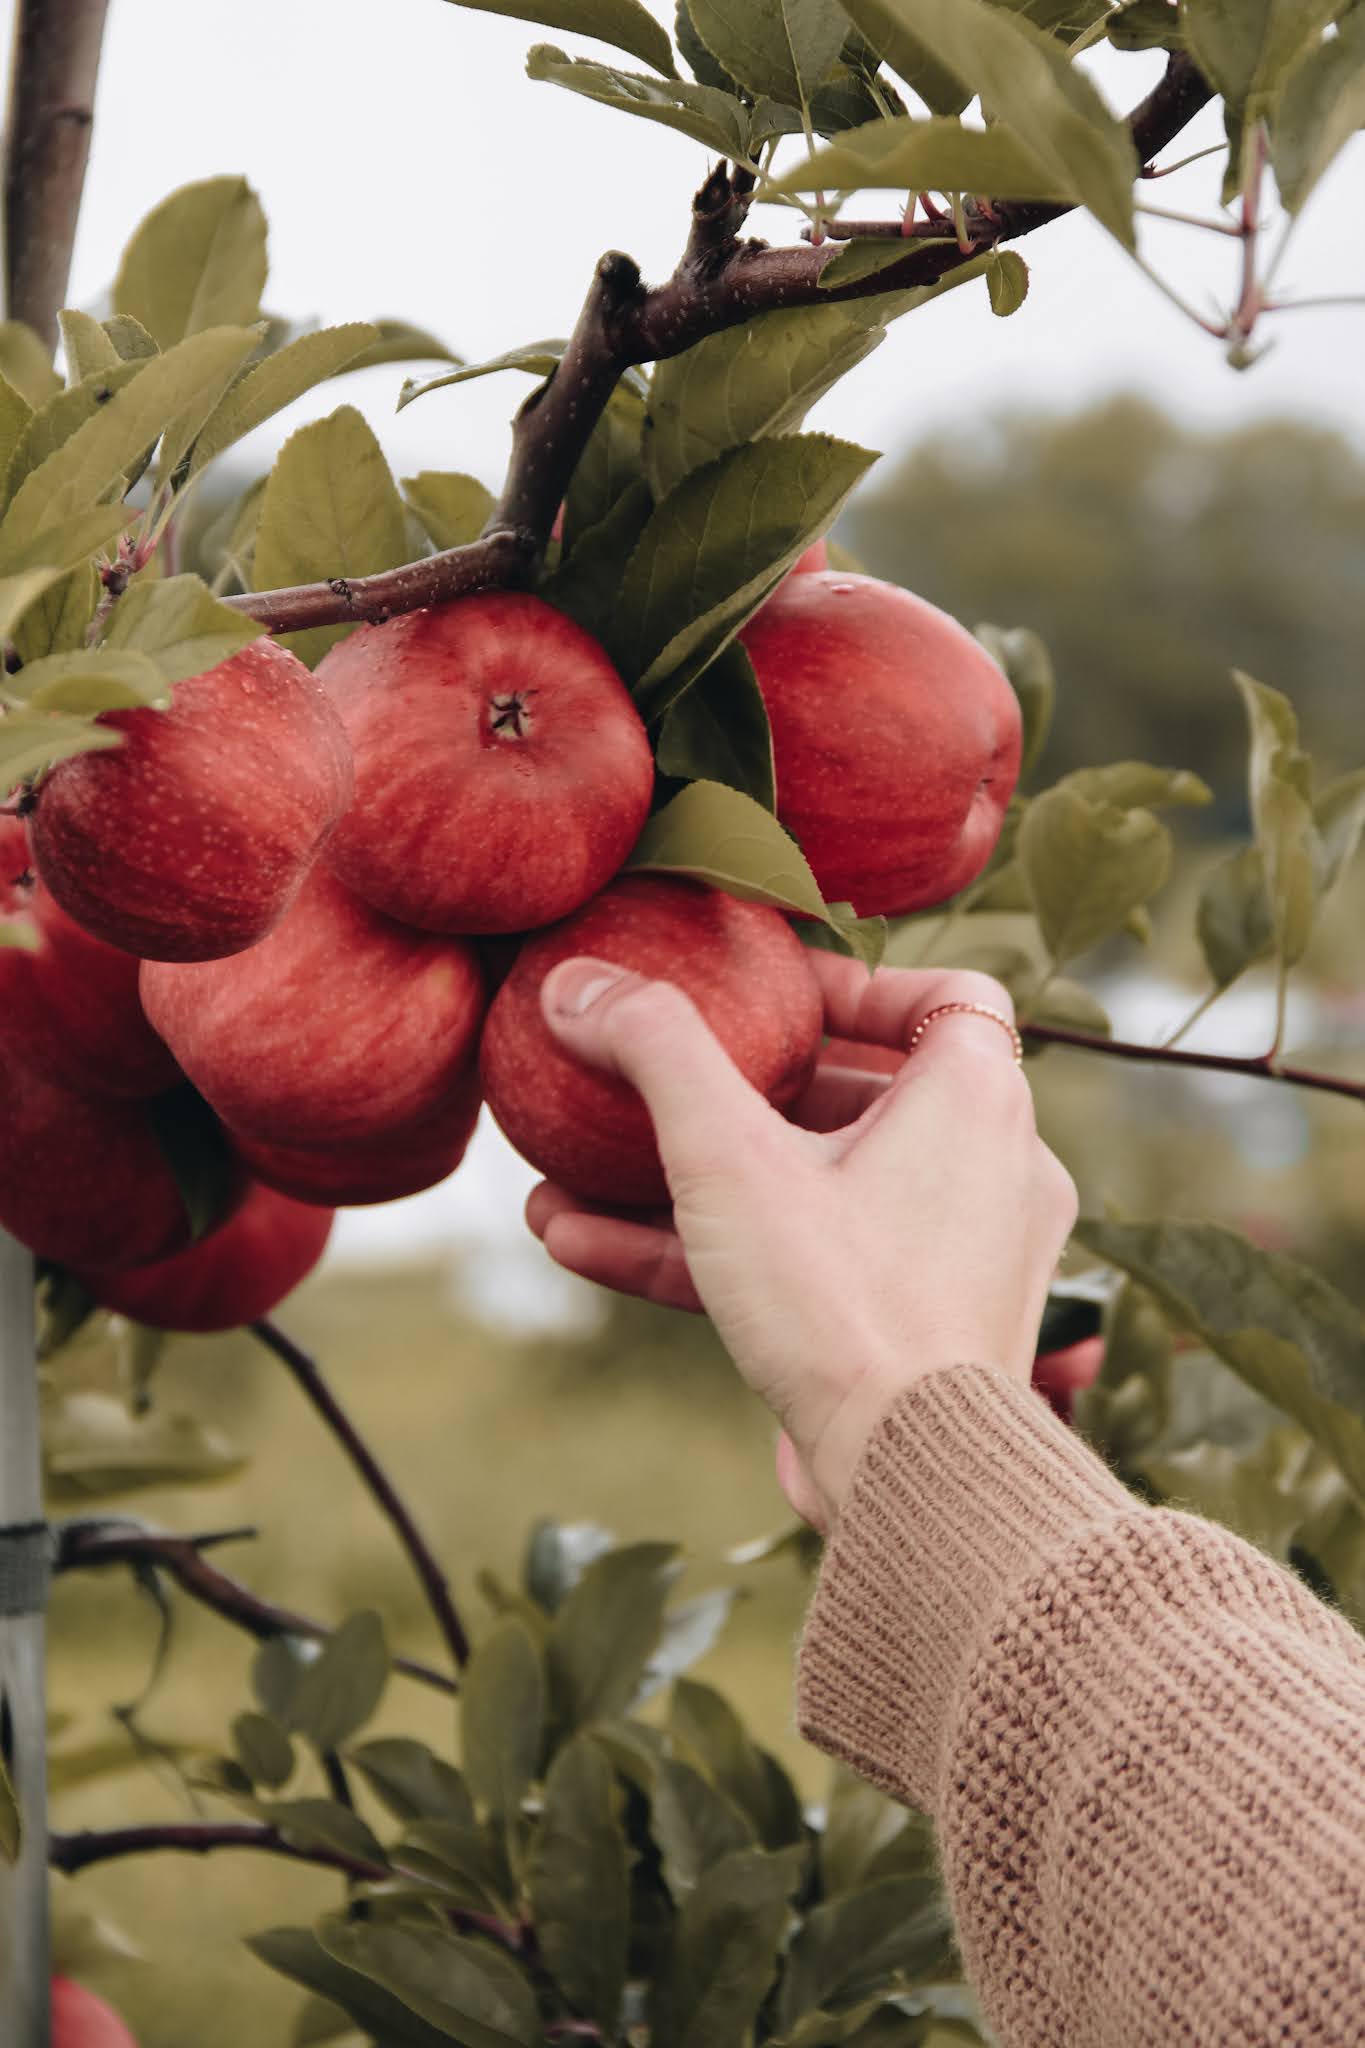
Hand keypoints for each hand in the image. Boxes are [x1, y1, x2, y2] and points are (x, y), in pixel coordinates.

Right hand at [526, 951, 1076, 1530]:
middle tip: (666, 1077)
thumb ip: (656, 1051)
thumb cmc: (846, 1303)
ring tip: (577, 1173)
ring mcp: (958, 1256)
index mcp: (979, 1101)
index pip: (948, 995)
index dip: (858, 981)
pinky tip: (579, 1242)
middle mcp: (991, 1169)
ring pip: (817, 1188)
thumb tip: (576, 983)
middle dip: (743, 1089)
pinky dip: (714, 1250)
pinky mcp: (915, 1331)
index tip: (771, 993)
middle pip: (865, 1093)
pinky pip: (809, 1265)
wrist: (914, 1482)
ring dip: (697, 1179)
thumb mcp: (731, 1158)